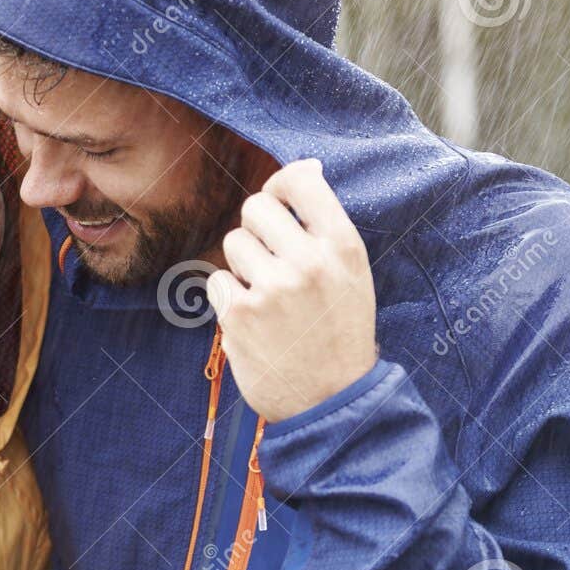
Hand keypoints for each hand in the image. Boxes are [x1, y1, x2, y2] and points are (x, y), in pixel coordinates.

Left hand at [207, 158, 377, 422]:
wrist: (331, 401)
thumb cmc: (340, 332)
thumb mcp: (352, 274)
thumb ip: (325, 226)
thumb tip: (303, 167)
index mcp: (342, 246)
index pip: (298, 181)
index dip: (279, 186)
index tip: (277, 204)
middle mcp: (308, 261)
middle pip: (254, 208)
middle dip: (255, 229)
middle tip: (269, 259)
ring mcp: (272, 288)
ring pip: (233, 244)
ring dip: (242, 266)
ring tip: (267, 296)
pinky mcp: (241, 314)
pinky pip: (217, 281)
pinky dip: (229, 298)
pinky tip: (253, 320)